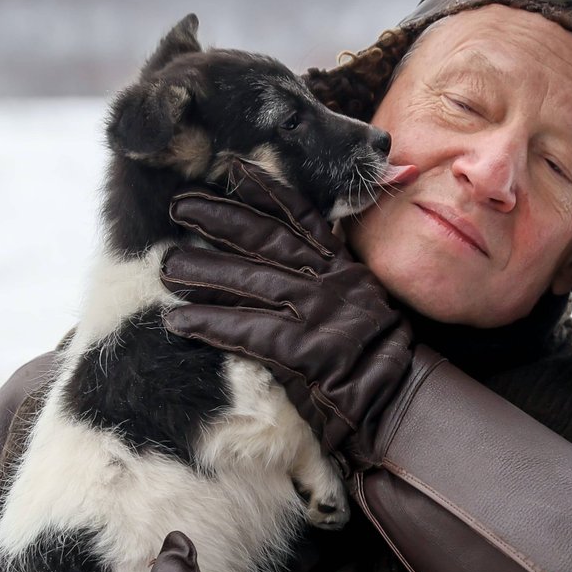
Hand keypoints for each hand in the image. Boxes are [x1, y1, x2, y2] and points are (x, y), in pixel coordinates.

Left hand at [162, 164, 414, 467]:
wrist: (404, 402)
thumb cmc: (380, 364)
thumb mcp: (365, 307)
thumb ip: (333, 282)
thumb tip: (298, 265)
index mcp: (343, 269)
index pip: (302, 219)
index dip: (266, 192)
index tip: (234, 169)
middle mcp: (328, 282)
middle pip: (265, 241)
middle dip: (220, 220)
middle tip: (179, 208)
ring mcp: (315, 314)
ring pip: (248, 282)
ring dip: (202, 273)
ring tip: (166, 267)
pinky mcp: (300, 349)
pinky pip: (244, 330)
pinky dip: (208, 324)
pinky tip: (177, 321)